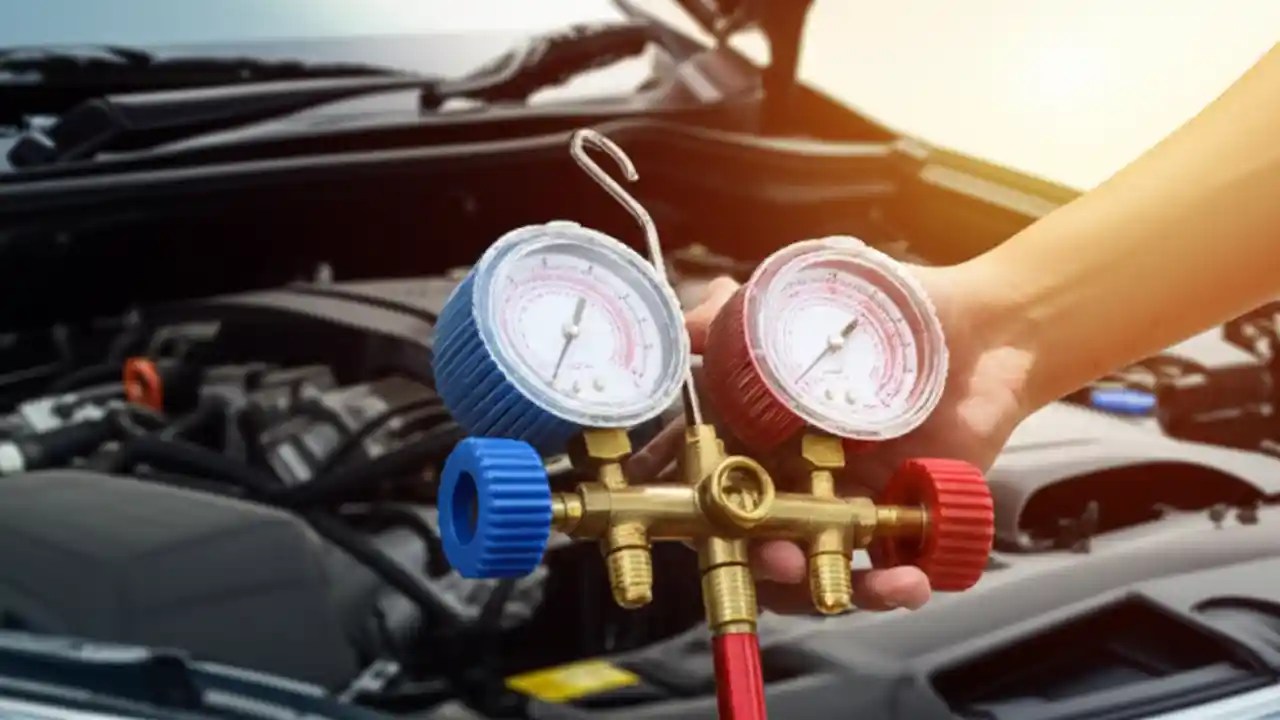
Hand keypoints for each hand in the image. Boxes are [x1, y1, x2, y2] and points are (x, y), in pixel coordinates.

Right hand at [628, 268, 1033, 611]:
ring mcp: (840, 501)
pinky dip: (891, 588)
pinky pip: (883, 570)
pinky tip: (907, 583)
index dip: (682, 503)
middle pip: (748, 534)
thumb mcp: (802, 301)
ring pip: (809, 563)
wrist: (984, 329)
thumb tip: (682, 325)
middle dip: (752, 558)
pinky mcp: (895, 521)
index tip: (682, 515)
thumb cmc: (888, 309)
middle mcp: (789, 471)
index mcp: (753, 426)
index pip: (700, 476)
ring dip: (813, 584)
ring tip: (825, 577)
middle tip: (776, 555)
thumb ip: (734, 315)